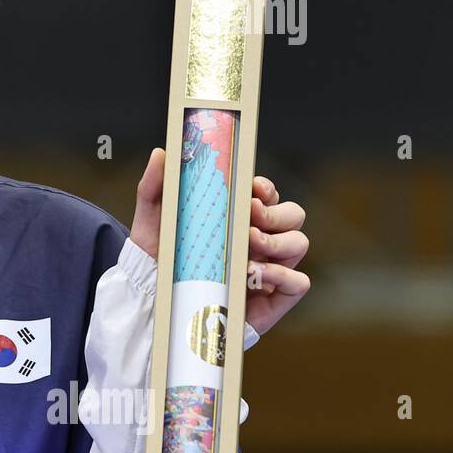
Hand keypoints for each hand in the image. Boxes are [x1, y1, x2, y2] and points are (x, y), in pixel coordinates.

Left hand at [129, 147, 310, 335]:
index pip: (267, 194)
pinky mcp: (272, 299)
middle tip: (248, 216)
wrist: (152, 298)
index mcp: (238, 217)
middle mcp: (259, 240)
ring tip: (247, 243)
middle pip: (293, 215)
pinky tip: (253, 273)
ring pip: (299, 243)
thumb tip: (162, 153)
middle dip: (276, 212)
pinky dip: (282, 275)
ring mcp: (268, 268)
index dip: (265, 188)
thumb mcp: (153, 219)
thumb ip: (155, 185)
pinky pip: (299, 283)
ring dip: (279, 240)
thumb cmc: (160, 255)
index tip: (250, 188)